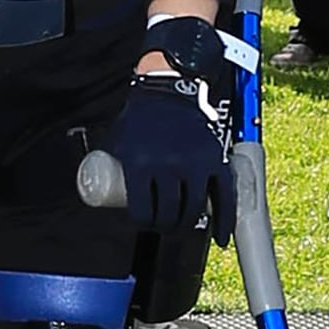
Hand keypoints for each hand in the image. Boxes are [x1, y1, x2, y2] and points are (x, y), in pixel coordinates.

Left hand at [109, 23, 237, 243]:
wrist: (168, 91)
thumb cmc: (140, 119)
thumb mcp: (119, 143)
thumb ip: (115, 167)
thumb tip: (102, 195)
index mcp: (140, 163)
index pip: (142, 210)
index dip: (142, 223)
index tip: (143, 223)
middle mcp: (168, 165)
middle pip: (169, 212)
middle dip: (164, 227)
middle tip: (162, 225)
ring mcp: (194, 162)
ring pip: (194, 207)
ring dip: (187, 225)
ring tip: (181, 226)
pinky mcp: (215, 159)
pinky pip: (224, 195)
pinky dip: (225, 220)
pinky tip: (220, 237)